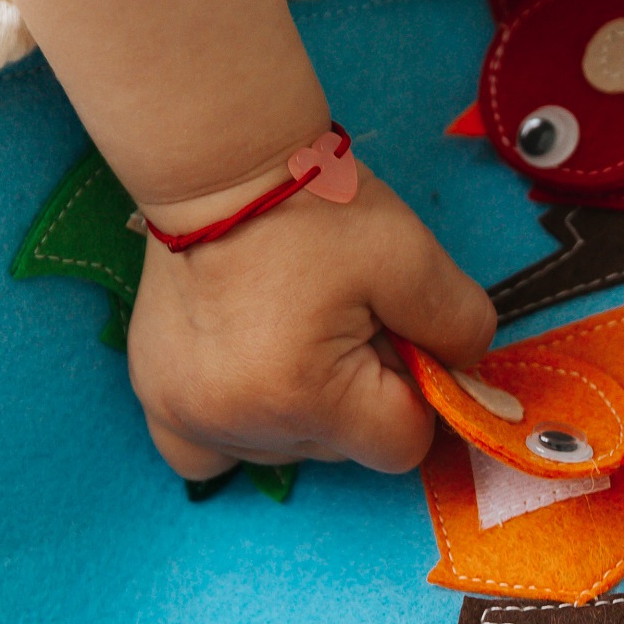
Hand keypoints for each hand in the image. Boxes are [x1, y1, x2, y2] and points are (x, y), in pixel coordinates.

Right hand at [124, 161, 496, 479]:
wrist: (220, 169)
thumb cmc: (315, 209)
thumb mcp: (414, 258)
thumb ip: (463, 329)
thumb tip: (465, 380)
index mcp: (304, 397)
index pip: (400, 445)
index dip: (411, 390)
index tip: (388, 333)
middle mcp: (238, 423)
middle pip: (342, 450)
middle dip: (357, 395)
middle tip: (336, 318)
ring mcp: (188, 417)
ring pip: (286, 450)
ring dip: (303, 407)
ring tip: (287, 329)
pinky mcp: (158, 400)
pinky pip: (210, 455)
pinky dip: (242, 427)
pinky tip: (250, 376)